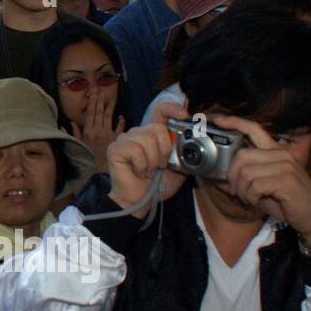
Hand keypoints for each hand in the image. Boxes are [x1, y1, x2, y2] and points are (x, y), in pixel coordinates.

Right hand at [71, 90, 125, 173]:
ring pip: (109, 117)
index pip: (90, 113)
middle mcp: (98, 130)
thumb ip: (74, 133)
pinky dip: (121, 121)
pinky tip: (121, 115)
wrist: (99, 171)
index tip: (93, 93)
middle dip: (100, 100)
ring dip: (109, 107)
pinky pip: (120, 128)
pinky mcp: (117, 139)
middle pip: (99, 112)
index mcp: (88, 131)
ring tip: (108, 98)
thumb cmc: (87, 158)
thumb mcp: (78, 145)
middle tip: (100, 90)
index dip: (92, 102)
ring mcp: (108, 134)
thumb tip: (69, 122)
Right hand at [105, 102, 190, 217]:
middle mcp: (137, 133)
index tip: (184, 115)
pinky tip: (139, 172)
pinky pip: (136, 150)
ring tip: (149, 171)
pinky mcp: (115, 149)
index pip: (160, 111)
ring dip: (153, 161)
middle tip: (161, 166)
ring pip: (147, 140)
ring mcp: (124, 139)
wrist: (140, 201)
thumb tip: (196, 143)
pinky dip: (142, 165)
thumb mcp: (178, 167)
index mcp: (152, 134)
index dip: (172, 109)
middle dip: (165, 151)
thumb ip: (184, 153)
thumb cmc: (157, 185)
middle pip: (157, 128)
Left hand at [210, 115, 310, 245]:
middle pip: (241, 156)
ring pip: (246, 173)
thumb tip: (222, 176)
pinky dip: (250, 197)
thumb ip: (247, 176)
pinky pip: (254, 186)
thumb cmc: (288, 202)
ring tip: (250, 199)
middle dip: (233, 176)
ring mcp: (285, 166)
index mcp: (276, 151)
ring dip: (242, 191)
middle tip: (237, 192)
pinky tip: (258, 202)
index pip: (254, 129)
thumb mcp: (265, 186)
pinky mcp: (286, 180)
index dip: (234, 122)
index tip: (218, 120)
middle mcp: (281, 154)